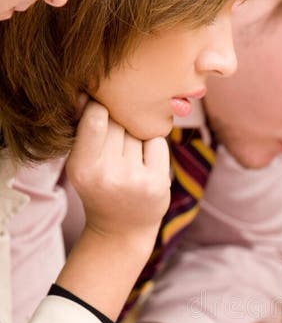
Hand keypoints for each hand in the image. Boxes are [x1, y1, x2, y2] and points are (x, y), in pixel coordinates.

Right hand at [66, 100, 170, 244]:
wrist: (122, 230)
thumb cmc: (99, 188)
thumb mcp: (82, 164)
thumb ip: (84, 130)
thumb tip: (85, 92)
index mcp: (82, 168)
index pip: (95, 117)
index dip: (100, 109)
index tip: (100, 115)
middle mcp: (108, 175)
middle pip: (119, 121)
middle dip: (119, 125)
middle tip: (116, 147)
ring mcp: (135, 179)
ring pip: (139, 130)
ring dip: (136, 136)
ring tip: (128, 159)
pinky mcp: (158, 182)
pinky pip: (157, 142)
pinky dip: (152, 147)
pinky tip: (144, 164)